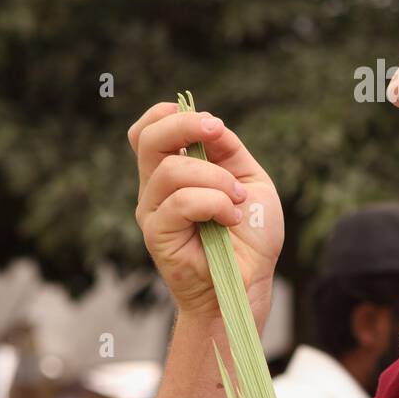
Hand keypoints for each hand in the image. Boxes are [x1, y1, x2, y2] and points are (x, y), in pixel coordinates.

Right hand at [128, 102, 282, 327]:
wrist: (250, 283)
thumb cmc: (250, 237)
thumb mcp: (249, 181)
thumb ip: (229, 152)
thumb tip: (211, 124)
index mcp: (174, 171)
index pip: (149, 131)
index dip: (170, 115)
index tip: (209, 122)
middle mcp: (156, 188)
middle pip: (148, 138)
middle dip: (185, 124)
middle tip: (218, 131)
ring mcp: (153, 211)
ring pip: (172, 169)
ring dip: (216, 178)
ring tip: (239, 200)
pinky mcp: (157, 235)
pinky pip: (182, 202)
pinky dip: (215, 203)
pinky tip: (232, 217)